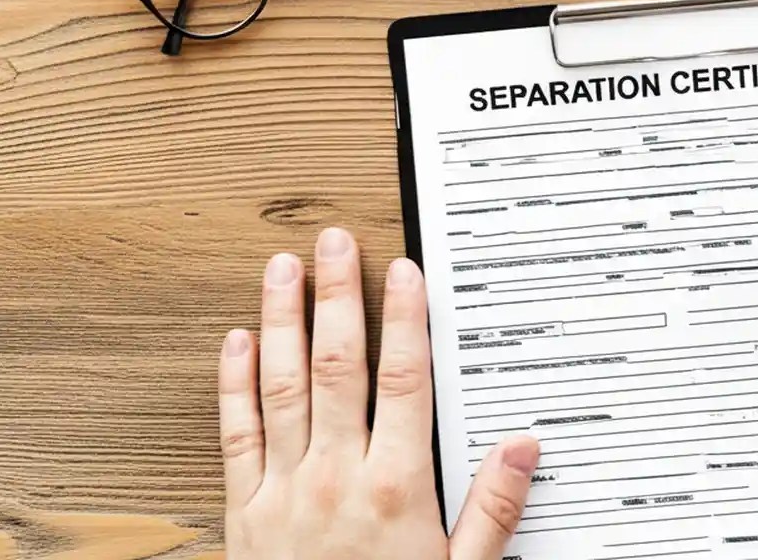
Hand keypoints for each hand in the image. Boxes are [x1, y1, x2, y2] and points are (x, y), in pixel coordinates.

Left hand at [217, 227, 540, 559]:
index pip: (402, 382)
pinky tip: (235, 342)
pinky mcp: (246, 511)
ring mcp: (284, 490)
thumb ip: (493, 511)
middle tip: (334, 245)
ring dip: (279, 321)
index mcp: (394, 488)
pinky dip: (234, 384)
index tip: (403, 274)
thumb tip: (523, 449)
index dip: (403, 320)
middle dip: (337, 297)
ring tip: (281, 270)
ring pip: (280, 386)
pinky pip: (236, 434)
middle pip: (336, 367)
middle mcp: (335, 477)